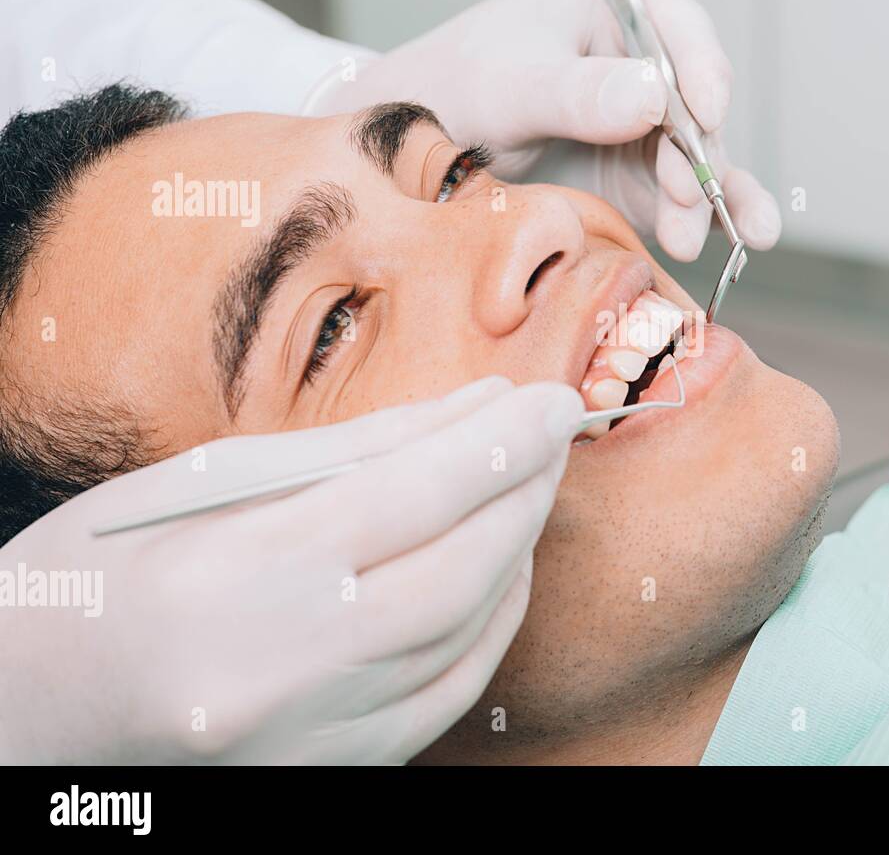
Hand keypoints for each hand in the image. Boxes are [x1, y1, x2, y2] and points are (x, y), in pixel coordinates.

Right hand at [0, 377, 582, 763]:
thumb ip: (357, 449)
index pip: (416, 493)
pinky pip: (445, 694)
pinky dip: (488, 625)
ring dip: (515, 551)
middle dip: (524, 489)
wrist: (28, 707)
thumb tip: (474, 409)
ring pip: (465, 634)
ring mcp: (309, 734)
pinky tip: (498, 572)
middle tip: (554, 433)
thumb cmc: (101, 576)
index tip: (551, 400)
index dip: (502, 440)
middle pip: (459, 567)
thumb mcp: (209, 483)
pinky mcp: (328, 771)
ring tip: (528, 487)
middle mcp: (281, 666)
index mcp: (237, 571)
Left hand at [304, 0, 780, 261]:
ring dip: (705, 199)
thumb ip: (574, 93)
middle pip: (697, 103)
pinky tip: (741, 238)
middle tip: (682, 198)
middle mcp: (649, 52)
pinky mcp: (650, 168)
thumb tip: (651, 97)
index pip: (678, 29)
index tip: (705, 116)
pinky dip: (712, 216)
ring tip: (688, 237)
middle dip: (697, 155)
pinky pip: (694, 191)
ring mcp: (654, 114)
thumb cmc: (461, 87)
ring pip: (701, 154)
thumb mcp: (507, 86)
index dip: (700, 73)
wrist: (431, 141)